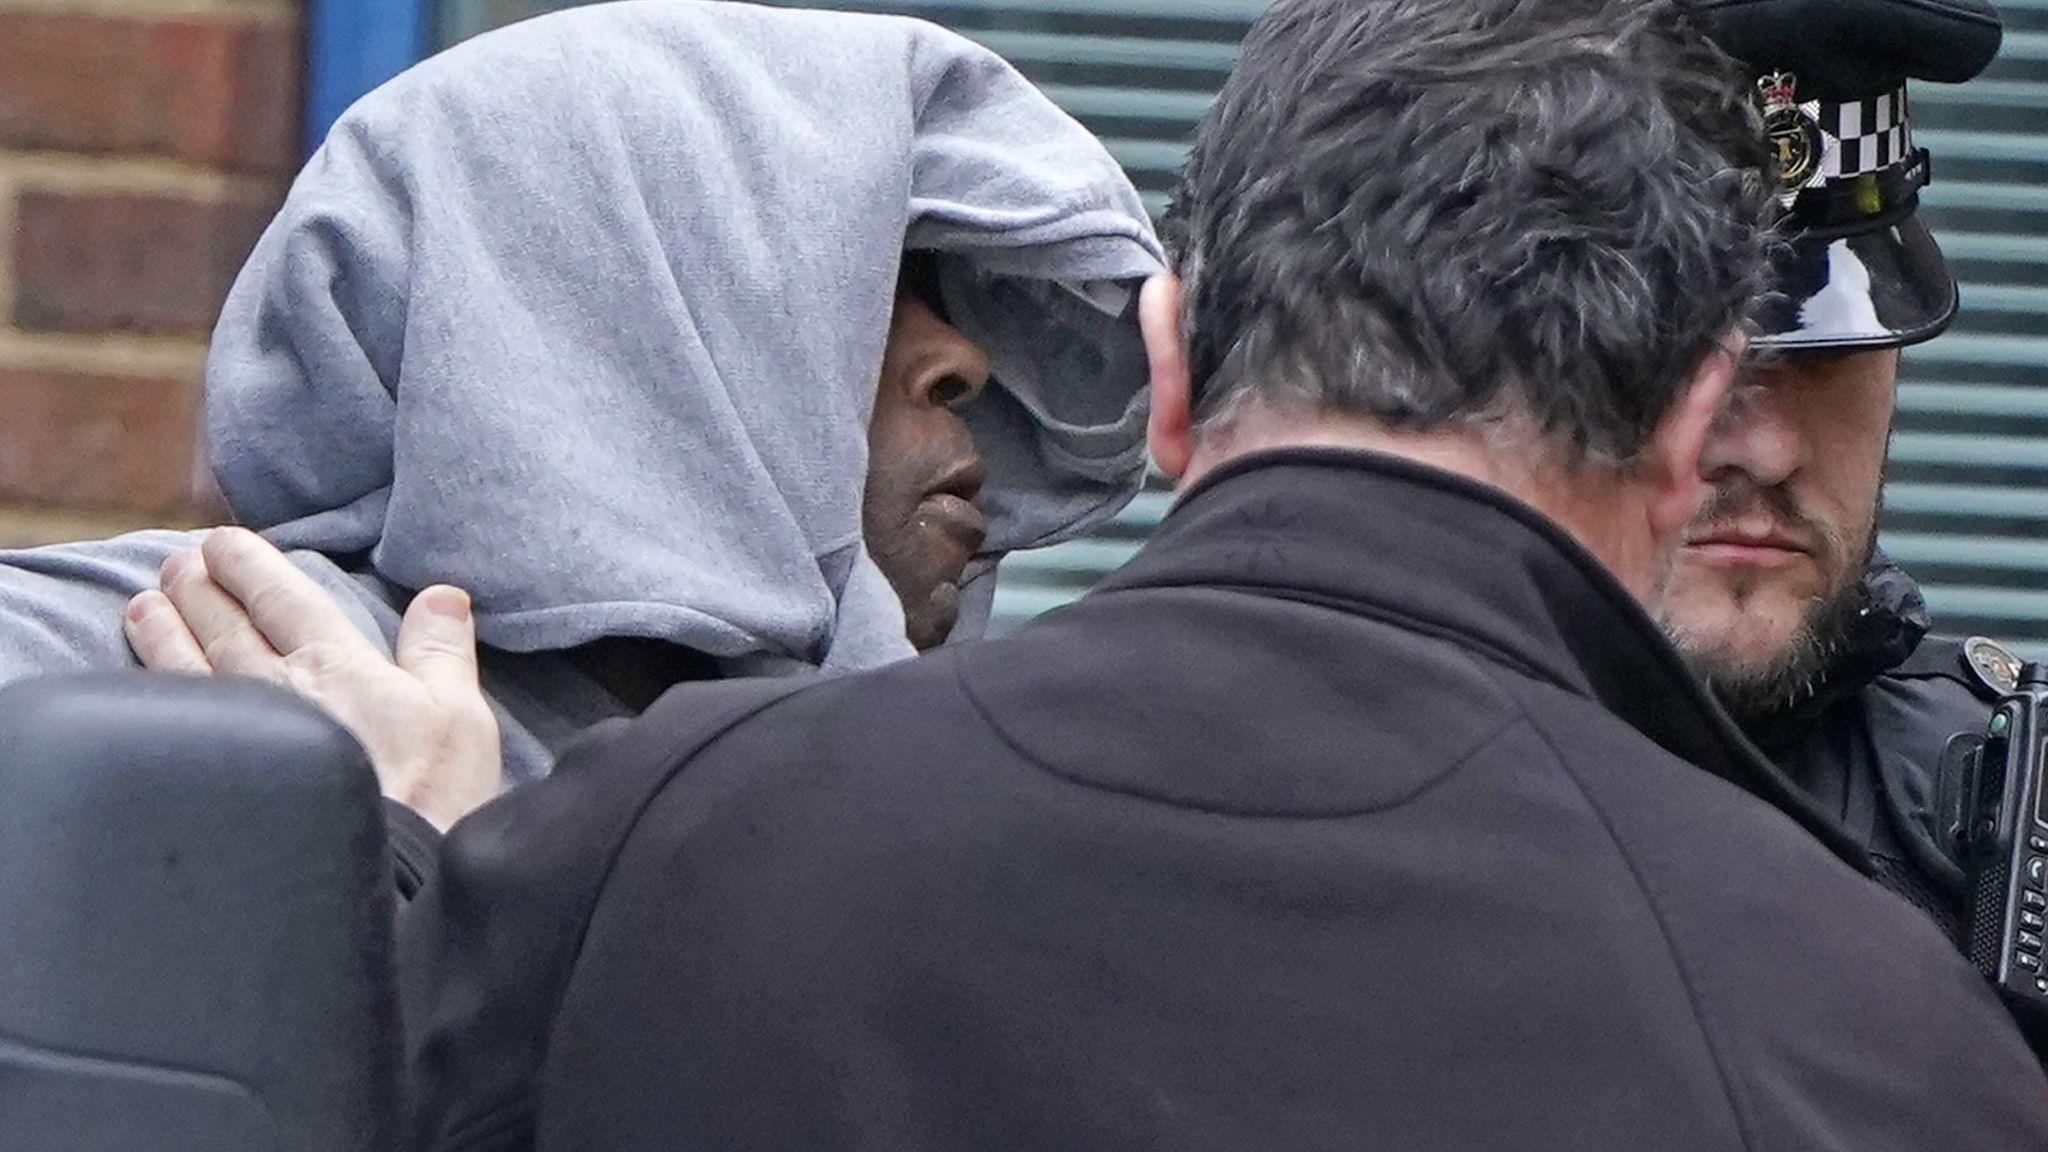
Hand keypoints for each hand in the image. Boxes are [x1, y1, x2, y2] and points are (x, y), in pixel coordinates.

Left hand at [124, 527, 502, 830]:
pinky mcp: (213, 775)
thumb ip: (443, 651)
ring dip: (165, 626)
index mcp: (338, 664)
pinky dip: (150, 682)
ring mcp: (237, 732)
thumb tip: (441, 595)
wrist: (381, 879)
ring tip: (146, 602)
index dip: (250, 565)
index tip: (223, 544)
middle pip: (226, 622)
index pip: (283, 597)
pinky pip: (171, 713)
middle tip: (180, 563)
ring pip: (186, 662)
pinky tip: (140, 676)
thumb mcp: (461, 717)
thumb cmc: (431, 799)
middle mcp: (276, 687)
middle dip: (201, 586)